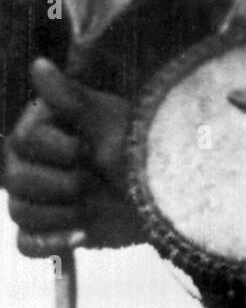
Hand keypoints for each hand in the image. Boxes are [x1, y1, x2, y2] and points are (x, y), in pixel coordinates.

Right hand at [3, 58, 143, 254]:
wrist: (169, 195)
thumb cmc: (143, 150)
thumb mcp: (110, 123)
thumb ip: (70, 98)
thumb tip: (39, 63)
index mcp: (46, 129)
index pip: (23, 141)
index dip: (56, 151)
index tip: (87, 149)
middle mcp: (37, 161)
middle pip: (15, 180)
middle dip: (60, 184)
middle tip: (93, 180)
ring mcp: (42, 197)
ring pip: (20, 212)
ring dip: (61, 212)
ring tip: (93, 205)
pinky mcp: (51, 229)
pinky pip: (26, 244)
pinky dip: (51, 243)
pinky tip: (80, 234)